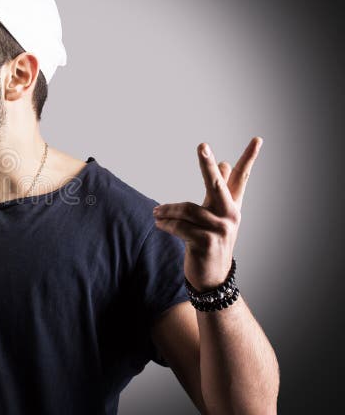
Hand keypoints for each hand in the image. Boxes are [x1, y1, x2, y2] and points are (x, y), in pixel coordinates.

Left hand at [152, 137, 262, 289]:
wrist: (212, 276)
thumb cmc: (210, 240)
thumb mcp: (216, 215)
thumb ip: (220, 190)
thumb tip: (225, 162)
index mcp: (232, 205)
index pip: (242, 178)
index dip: (249, 158)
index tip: (258, 138)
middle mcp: (230, 214)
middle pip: (217, 184)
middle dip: (207, 164)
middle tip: (202, 145)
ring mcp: (220, 229)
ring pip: (188, 209)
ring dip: (168, 210)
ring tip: (156, 213)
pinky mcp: (206, 242)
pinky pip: (180, 227)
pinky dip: (167, 224)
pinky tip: (159, 224)